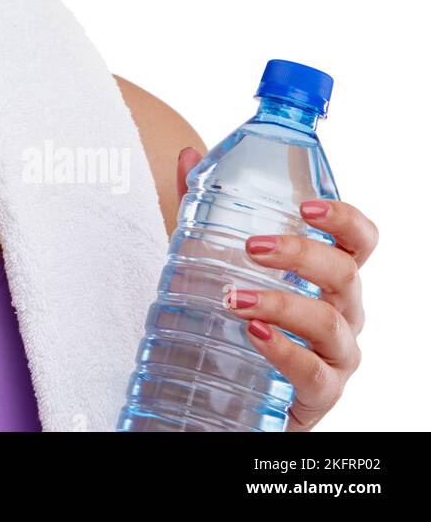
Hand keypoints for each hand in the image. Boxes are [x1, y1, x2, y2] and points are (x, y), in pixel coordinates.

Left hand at [177, 147, 376, 431]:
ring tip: (233, 298)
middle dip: (300, 254)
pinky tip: (255, 335)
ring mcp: (335, 354)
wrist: (230, 389)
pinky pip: (313, 373)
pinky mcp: (318, 393)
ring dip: (282, 304)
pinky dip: (285, 351)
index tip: (306, 206)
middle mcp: (342, 311)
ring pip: (329, 323)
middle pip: (345, 273)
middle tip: (250, 247)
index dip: (344, 219)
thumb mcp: (217, 257)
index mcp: (327, 275)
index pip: (359, 241)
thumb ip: (204, 207)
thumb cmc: (238, 315)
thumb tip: (188, 154)